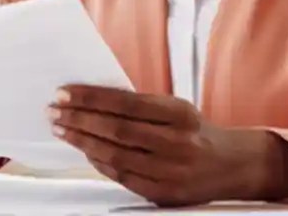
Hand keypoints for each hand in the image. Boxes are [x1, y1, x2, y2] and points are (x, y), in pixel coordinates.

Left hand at [47, 85, 287, 206]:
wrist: (234, 165)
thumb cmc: (195, 130)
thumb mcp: (175, 109)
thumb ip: (139, 107)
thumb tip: (89, 100)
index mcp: (180, 114)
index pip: (125, 103)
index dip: (91, 98)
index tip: (63, 92)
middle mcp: (178, 143)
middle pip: (117, 130)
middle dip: (79, 119)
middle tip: (54, 111)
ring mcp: (173, 172)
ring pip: (117, 156)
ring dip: (83, 142)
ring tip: (62, 129)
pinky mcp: (166, 194)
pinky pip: (123, 177)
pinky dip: (100, 163)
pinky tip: (84, 151)